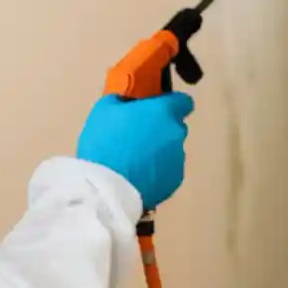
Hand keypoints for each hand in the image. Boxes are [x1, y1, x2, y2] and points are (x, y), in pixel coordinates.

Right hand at [76, 93, 194, 209]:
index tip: (156, 109)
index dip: (170, 104)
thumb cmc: (105, 142)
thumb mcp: (104, 110)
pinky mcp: (174, 181)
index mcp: (162, 111)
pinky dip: (157, 171)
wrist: (107, 187)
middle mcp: (176, 133)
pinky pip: (168, 170)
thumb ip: (122, 100)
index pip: (183, 101)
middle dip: (159, 129)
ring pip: (171, 150)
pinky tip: (137, 175)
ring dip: (158, 151)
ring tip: (133, 160)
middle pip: (174, 126)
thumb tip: (126, 102)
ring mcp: (178, 159)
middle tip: (136, 136)